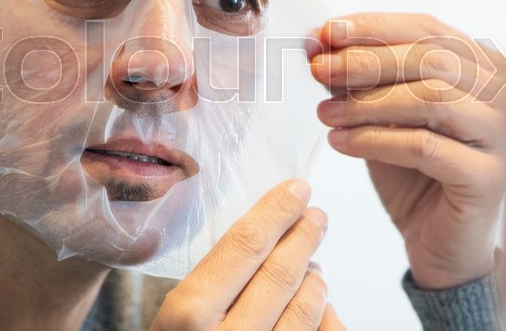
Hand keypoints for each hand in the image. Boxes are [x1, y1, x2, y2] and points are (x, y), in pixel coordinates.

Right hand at [151, 180, 344, 330]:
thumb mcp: (181, 314)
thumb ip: (216, 279)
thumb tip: (269, 232)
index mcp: (189, 313)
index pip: (244, 245)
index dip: (276, 211)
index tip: (296, 189)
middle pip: (281, 272)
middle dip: (304, 235)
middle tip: (316, 213)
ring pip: (306, 309)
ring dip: (315, 276)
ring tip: (314, 260)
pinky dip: (325, 316)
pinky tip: (318, 301)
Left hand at [311, 13, 505, 289]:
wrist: (441, 242)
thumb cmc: (413, 171)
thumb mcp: (382, 115)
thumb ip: (360, 78)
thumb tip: (318, 40)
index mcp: (480, 65)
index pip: (427, 28)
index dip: (373, 26)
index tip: (325, 32)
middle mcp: (502, 93)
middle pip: (431, 58)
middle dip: (365, 60)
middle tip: (318, 70)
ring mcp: (501, 136)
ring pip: (432, 99)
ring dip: (367, 102)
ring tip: (324, 113)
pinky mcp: (489, 178)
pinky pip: (426, 147)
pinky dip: (375, 140)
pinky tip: (339, 142)